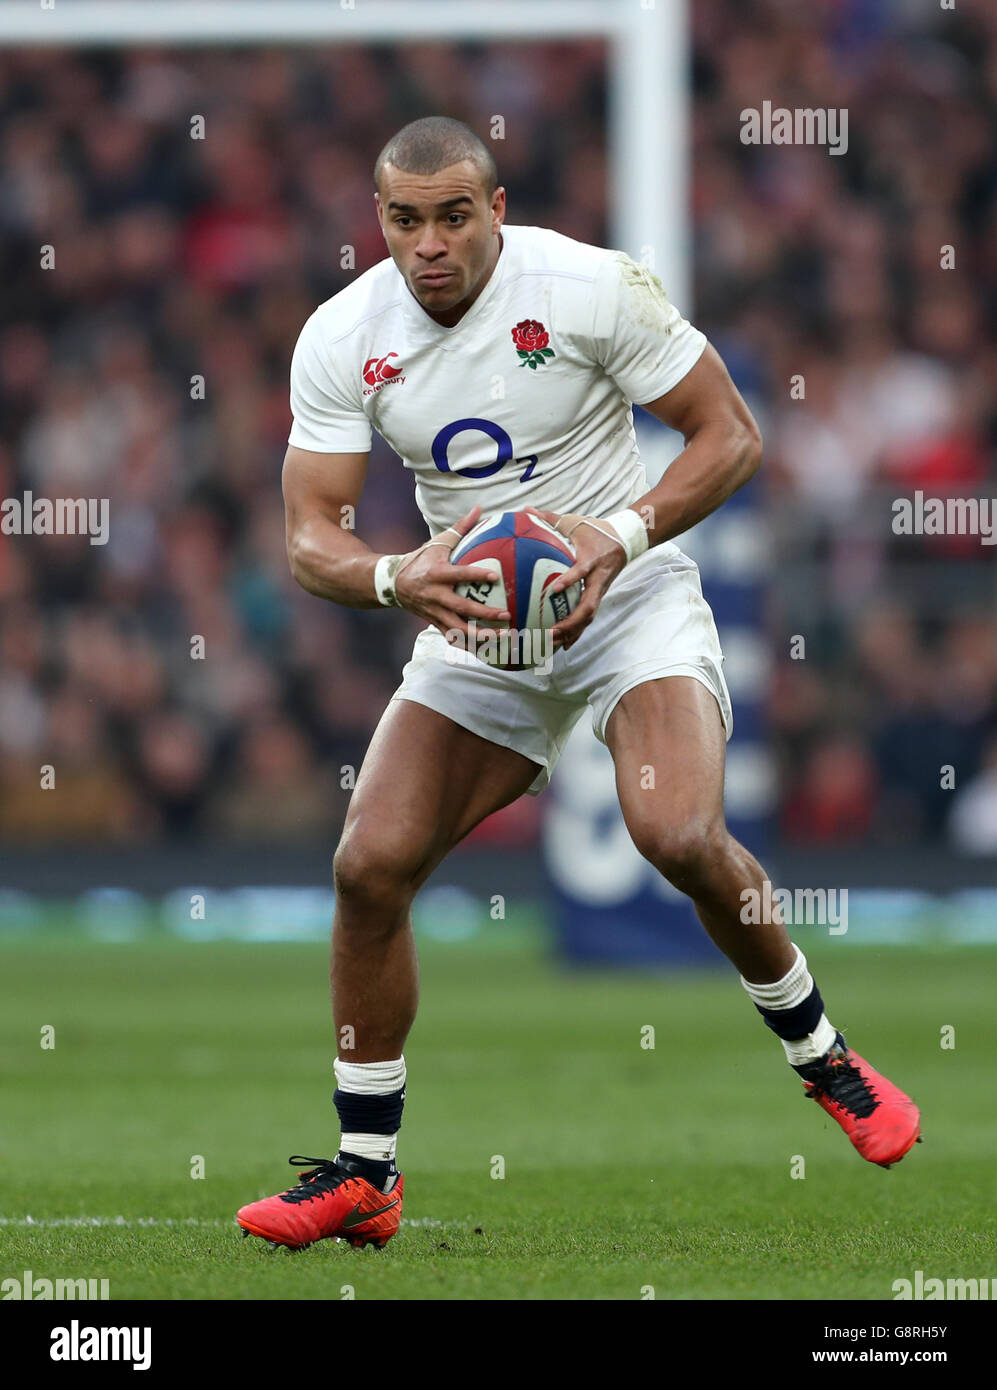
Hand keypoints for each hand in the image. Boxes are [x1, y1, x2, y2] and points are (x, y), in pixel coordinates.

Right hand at [394, 505, 511, 641]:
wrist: (393, 584)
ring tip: (503, 638)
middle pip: (462, 608)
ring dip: (481, 637)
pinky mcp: (435, 624)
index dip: (476, 575)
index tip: (496, 575)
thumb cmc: (420, 560)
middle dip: (485, 614)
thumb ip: (460, 528)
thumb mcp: (437, 542)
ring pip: (459, 630)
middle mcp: (436, 596)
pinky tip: (490, 651)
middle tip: (507, 616)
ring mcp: (435, 613)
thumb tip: (479, 508)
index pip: (459, 574)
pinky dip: (470, 646)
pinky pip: (454, 639)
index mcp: (437, 574)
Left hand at [526, 508, 626, 649]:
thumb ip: (549, 518)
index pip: (582, 571)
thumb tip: (526, 509)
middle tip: (550, 633)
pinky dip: (575, 633)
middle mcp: (598, 580)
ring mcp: (600, 591)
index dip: (570, 580)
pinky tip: (561, 647)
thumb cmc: (595, 530)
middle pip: (588, 606)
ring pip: (588, 617)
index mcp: (592, 560)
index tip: (554, 589)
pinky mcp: (598, 597)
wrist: (625, 539)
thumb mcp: (574, 521)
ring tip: (551, 645)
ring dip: (571, 633)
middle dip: (570, 623)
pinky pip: (586, 619)